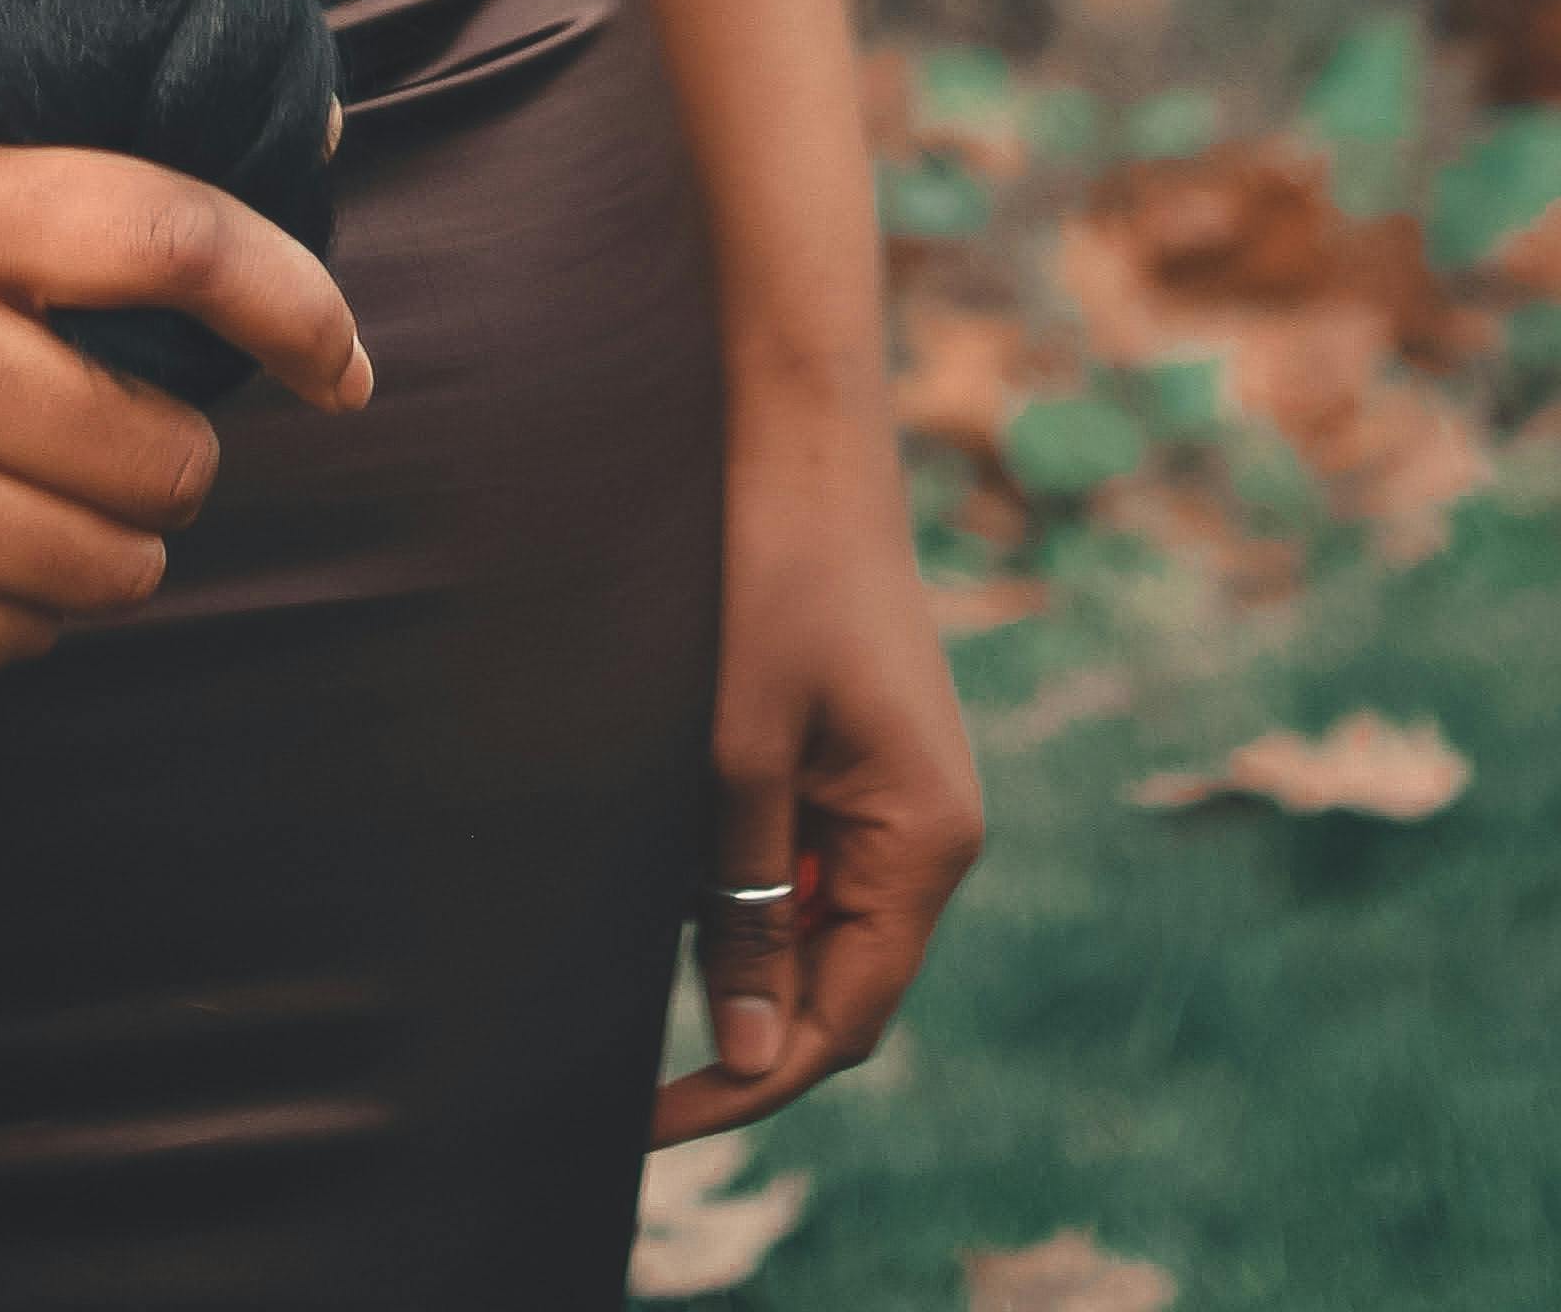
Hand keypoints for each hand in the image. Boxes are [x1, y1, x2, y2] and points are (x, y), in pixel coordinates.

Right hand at [0, 138, 373, 680]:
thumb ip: (92, 218)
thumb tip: (321, 183)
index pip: (169, 241)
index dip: (292, 303)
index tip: (343, 365)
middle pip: (163, 454)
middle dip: (168, 458)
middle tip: (105, 431)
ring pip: (106, 574)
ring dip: (103, 547)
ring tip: (20, 489)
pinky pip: (13, 643)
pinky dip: (14, 608)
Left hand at [649, 386, 982, 1141]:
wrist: (800, 442)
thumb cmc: (770, 577)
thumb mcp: (740, 748)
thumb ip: (746, 900)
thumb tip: (748, 1047)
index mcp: (925, 842)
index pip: (846, 1016)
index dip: (752, 1077)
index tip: (652, 1119)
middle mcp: (933, 834)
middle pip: (839, 983)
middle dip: (744, 1030)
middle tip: (627, 1076)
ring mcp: (904, 797)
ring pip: (821, 923)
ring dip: (741, 954)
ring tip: (636, 980)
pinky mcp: (868, 762)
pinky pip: (814, 861)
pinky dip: (749, 886)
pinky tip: (678, 885)